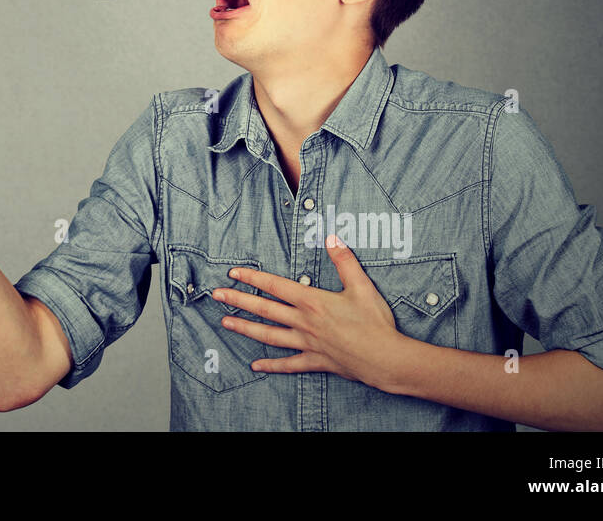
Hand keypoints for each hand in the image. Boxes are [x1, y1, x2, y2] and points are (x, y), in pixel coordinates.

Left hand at [211, 234, 406, 391]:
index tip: (233, 272)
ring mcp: (307, 344)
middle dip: (238, 301)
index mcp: (312, 301)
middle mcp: (304, 322)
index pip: (274, 286)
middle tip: (216, 295)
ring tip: (226, 323)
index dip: (252, 278)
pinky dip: (271, 366)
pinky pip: (288, 364)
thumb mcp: (361, 286)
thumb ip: (344, 261)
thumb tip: (332, 237)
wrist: (386, 358)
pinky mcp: (315, 362)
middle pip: (264, 309)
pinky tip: (255, 366)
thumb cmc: (374, 322)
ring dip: (246, 328)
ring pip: (269, 335)